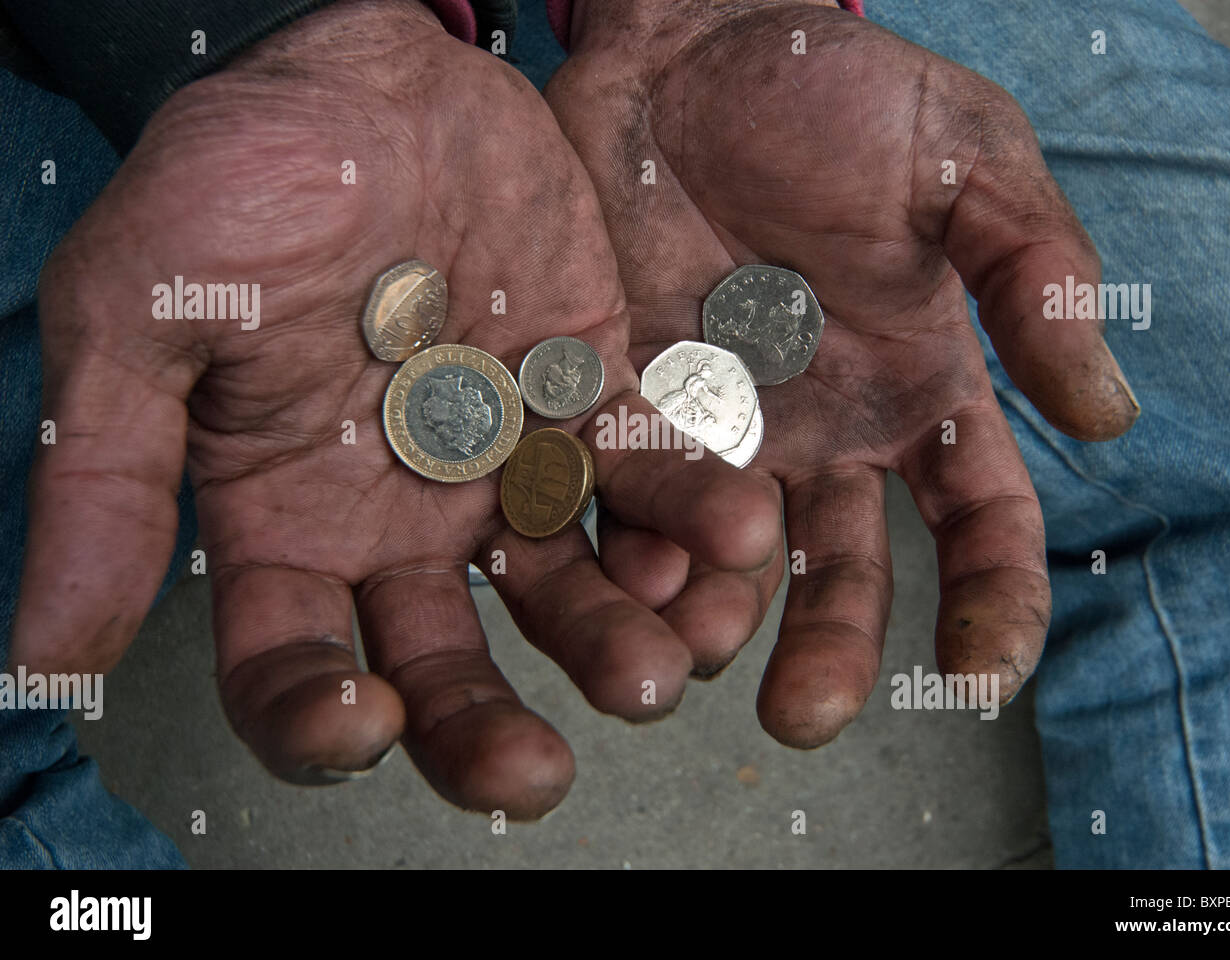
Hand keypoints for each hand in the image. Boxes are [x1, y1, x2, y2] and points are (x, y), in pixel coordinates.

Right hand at [10, 0, 779, 815]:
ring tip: (670, 655)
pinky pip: (648, 469)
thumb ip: (107, 479)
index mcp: (289, 521)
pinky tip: (733, 534)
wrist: (367, 78)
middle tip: (538, 776)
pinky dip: (692, 506)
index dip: (317, 719)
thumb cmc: (237, 180)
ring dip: (621, 630)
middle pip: (447, 663)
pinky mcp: (591, 392)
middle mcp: (405, 518)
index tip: (361, 720)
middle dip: (489, 725)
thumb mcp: (142, 315)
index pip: (295, 665)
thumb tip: (43, 653)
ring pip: (568, 584)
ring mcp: (508, 461)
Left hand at [548, 0, 1138, 745]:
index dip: (990, 605)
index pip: (978, 524)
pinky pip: (620, 495)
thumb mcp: (968, 162)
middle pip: (840, 573)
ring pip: (723, 560)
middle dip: (827, 649)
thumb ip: (1035, 275)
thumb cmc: (841, 95)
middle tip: (799, 714)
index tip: (980, 676)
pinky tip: (610, 574)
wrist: (688, 49)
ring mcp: (717, 430)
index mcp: (920, 393)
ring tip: (685, 649)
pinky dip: (617, 542)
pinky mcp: (620, 404)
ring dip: (709, 617)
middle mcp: (822, 436)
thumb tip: (1109, 417)